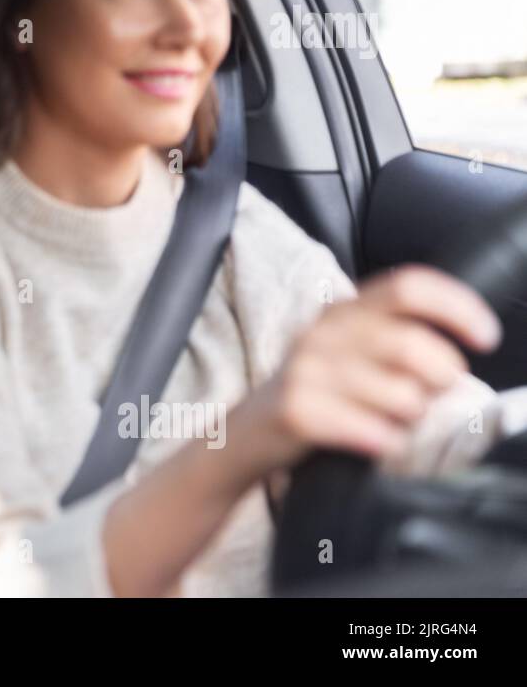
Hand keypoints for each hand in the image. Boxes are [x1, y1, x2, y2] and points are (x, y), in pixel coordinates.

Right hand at [246, 263, 501, 471]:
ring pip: (400, 395)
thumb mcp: (348, 351)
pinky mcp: (296, 410)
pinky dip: (388, 440)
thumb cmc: (316, 394)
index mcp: (343, 311)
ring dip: (413, 417)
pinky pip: (370, 429)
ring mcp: (305, 371)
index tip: (485, 337)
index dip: (456, 307)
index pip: (408, 286)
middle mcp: (322, 333)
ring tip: (396, 422)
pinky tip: (379, 441)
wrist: (244, 433)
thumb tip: (462, 345)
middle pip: (411, 345)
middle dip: (442, 378)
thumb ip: (395, 336)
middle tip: (433, 395)